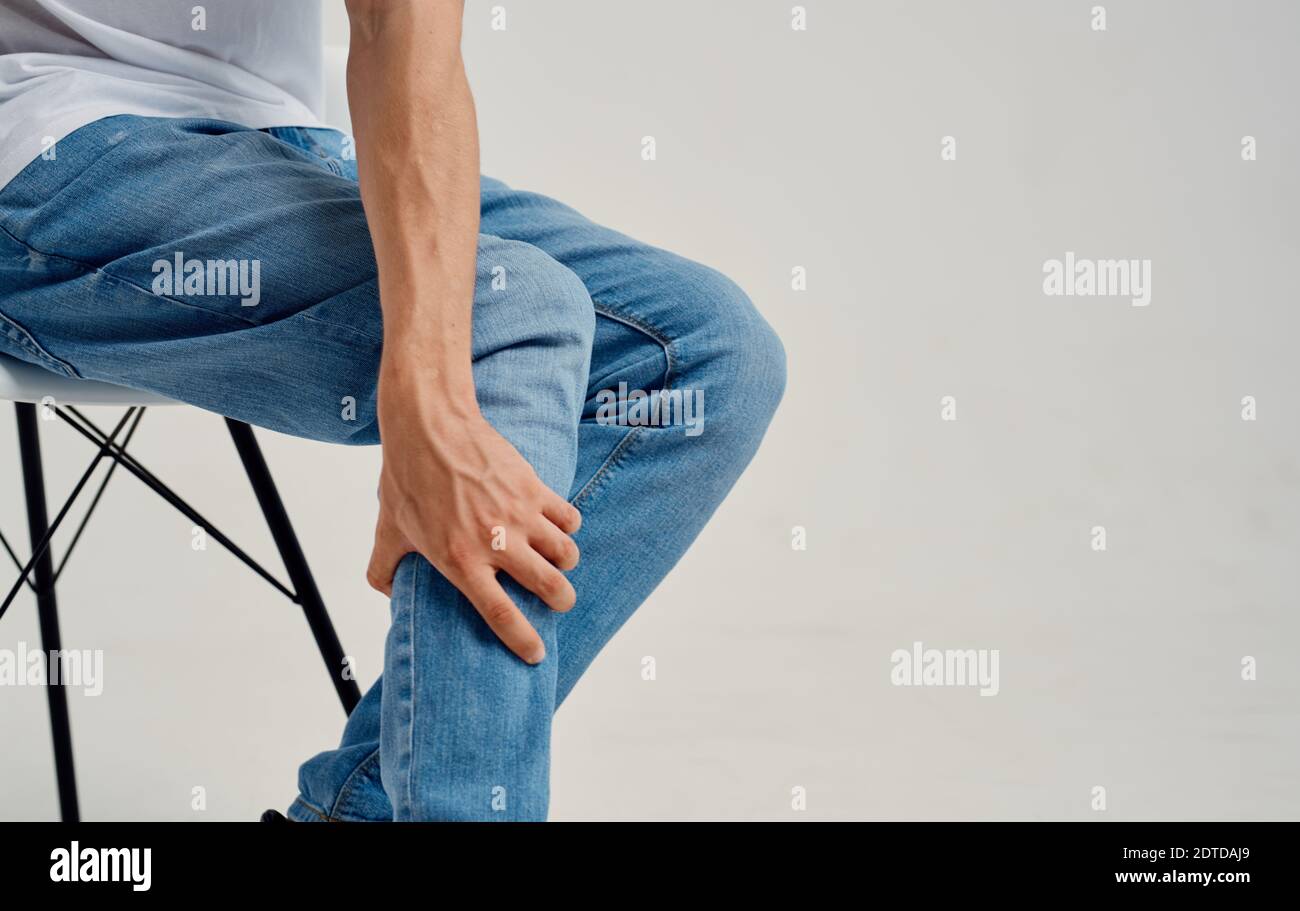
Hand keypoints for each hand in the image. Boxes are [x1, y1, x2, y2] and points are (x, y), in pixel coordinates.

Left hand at [365, 364, 580, 663]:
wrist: (429, 427)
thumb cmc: (406, 478)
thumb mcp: (388, 530)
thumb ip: (383, 569)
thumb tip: (388, 594)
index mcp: (460, 562)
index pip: (501, 615)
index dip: (524, 641)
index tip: (536, 654)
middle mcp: (496, 543)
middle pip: (550, 588)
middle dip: (561, 601)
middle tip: (558, 600)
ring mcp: (519, 515)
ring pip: (566, 554)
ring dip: (565, 563)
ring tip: (556, 561)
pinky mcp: (534, 488)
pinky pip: (569, 518)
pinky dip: (568, 526)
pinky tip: (556, 525)